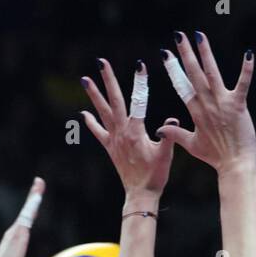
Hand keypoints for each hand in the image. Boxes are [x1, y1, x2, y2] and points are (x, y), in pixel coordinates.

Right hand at [0, 177, 44, 256]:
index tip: (32, 202)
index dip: (26, 214)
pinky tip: (39, 191)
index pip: (21, 226)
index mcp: (11, 243)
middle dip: (32, 197)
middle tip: (39, 183)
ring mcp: (15, 232)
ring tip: (40, 182)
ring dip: (34, 195)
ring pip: (27, 211)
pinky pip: (27, 214)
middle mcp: (12, 234)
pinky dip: (33, 202)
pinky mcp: (19, 232)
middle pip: (25, 214)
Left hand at [81, 59, 176, 196]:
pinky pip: (98, 132)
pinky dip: (90, 122)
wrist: (140, 194)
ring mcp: (113, 140)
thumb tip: (172, 120)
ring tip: (86, 79)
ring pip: (102, 112)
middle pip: (114, 101)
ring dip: (94, 95)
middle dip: (108, 80)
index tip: (140, 65)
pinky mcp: (110, 148)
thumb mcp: (166, 155)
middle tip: (101, 62)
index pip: (138, 101)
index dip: (140, 83)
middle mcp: (121, 133)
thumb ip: (169, 136)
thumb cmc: (155, 176)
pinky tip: (83, 113)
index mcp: (136, 132)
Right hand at [157, 32, 255, 173]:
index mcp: (195, 111)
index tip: (166, 53)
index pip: (181, 85)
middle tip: (178, 35)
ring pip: (212, 74)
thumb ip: (176, 135)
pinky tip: (248, 54)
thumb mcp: (192, 145)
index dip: (173, 69)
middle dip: (185, 54)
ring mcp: (222, 104)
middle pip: (193, 75)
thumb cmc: (215, 156)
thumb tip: (160, 130)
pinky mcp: (238, 105)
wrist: (234, 165)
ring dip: (205, 54)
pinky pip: (242, 84)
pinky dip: (246, 69)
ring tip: (199, 35)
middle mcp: (206, 104)